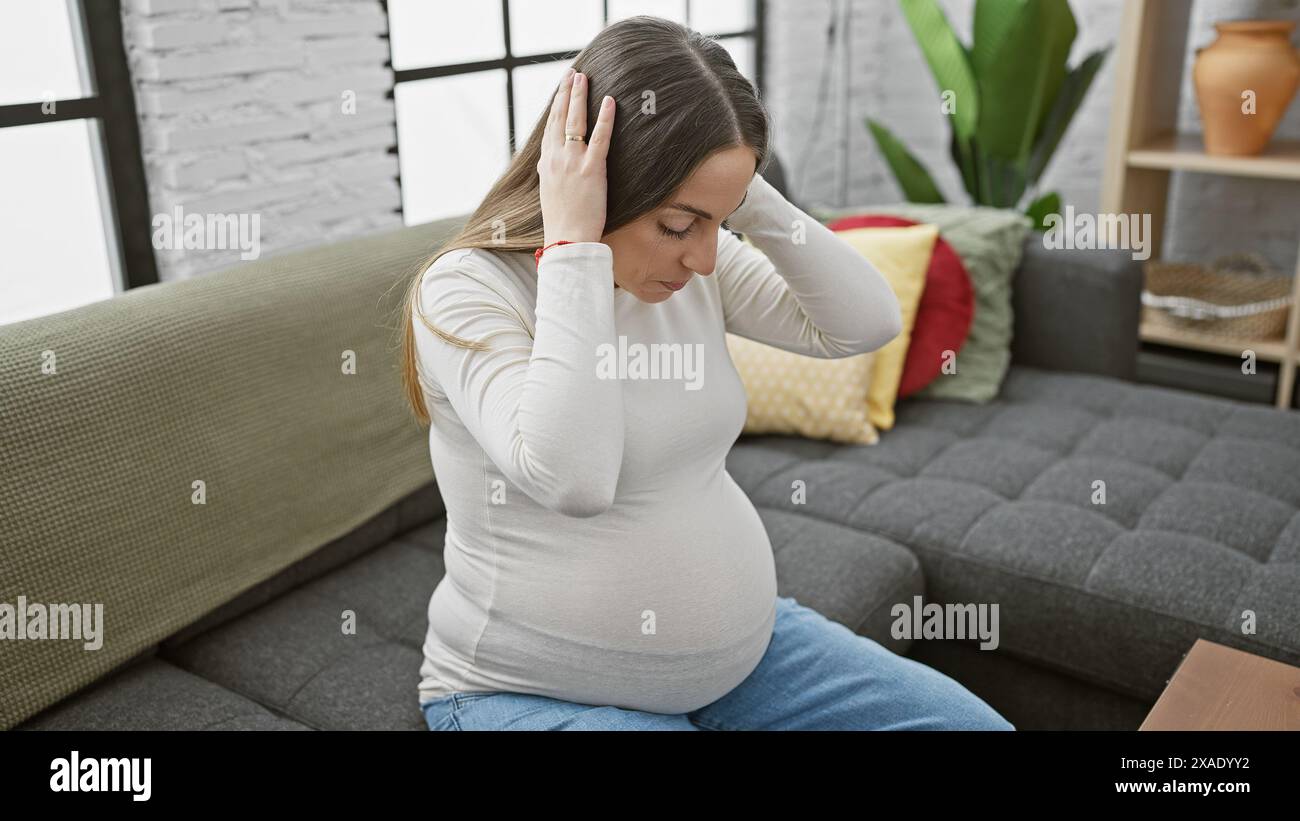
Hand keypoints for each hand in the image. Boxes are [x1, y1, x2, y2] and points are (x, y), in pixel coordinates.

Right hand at [537, 68, 615, 246]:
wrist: (566, 240)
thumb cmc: (561, 223)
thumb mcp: (550, 194)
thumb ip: (552, 175)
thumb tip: (551, 166)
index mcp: (546, 165)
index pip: (550, 128)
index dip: (555, 107)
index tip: (560, 91)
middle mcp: (556, 159)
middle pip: (559, 118)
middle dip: (565, 93)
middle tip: (572, 74)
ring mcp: (572, 163)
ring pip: (575, 122)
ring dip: (579, 97)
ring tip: (583, 78)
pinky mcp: (591, 170)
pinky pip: (600, 138)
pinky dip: (605, 118)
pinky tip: (610, 101)